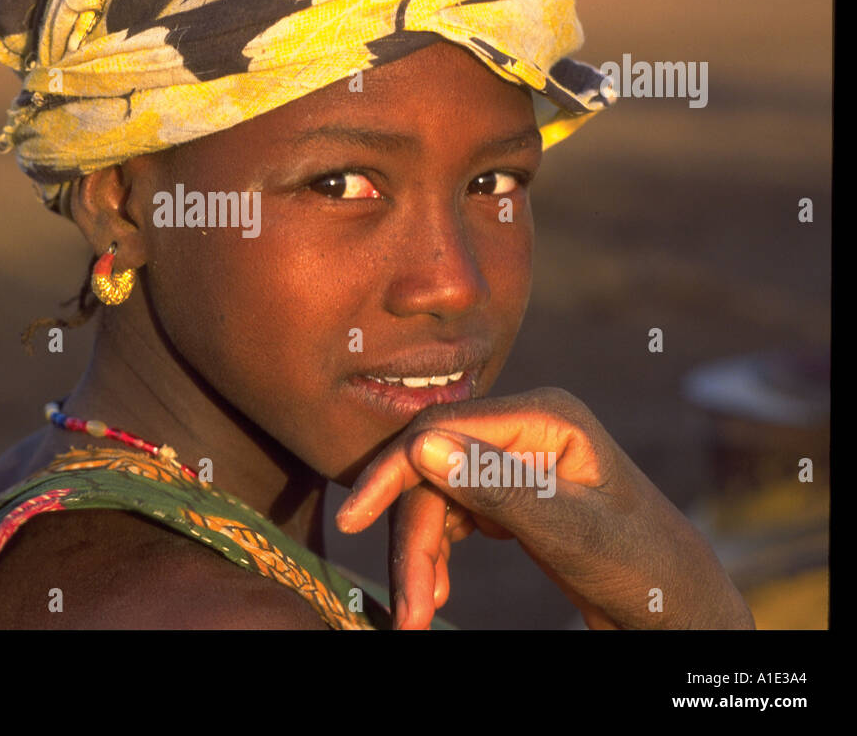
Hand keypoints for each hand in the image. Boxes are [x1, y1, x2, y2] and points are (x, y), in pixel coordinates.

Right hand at [337, 387, 754, 629]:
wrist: (678, 609)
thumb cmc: (643, 567)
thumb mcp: (571, 532)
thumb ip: (497, 486)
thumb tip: (419, 446)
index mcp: (545, 416)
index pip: (441, 429)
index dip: (392, 474)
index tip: (352, 521)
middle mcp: (524, 427)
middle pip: (433, 469)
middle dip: (413, 539)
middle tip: (407, 611)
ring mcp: (515, 458)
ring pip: (435, 496)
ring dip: (420, 555)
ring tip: (418, 615)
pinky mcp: (509, 492)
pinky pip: (451, 514)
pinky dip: (437, 554)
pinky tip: (436, 590)